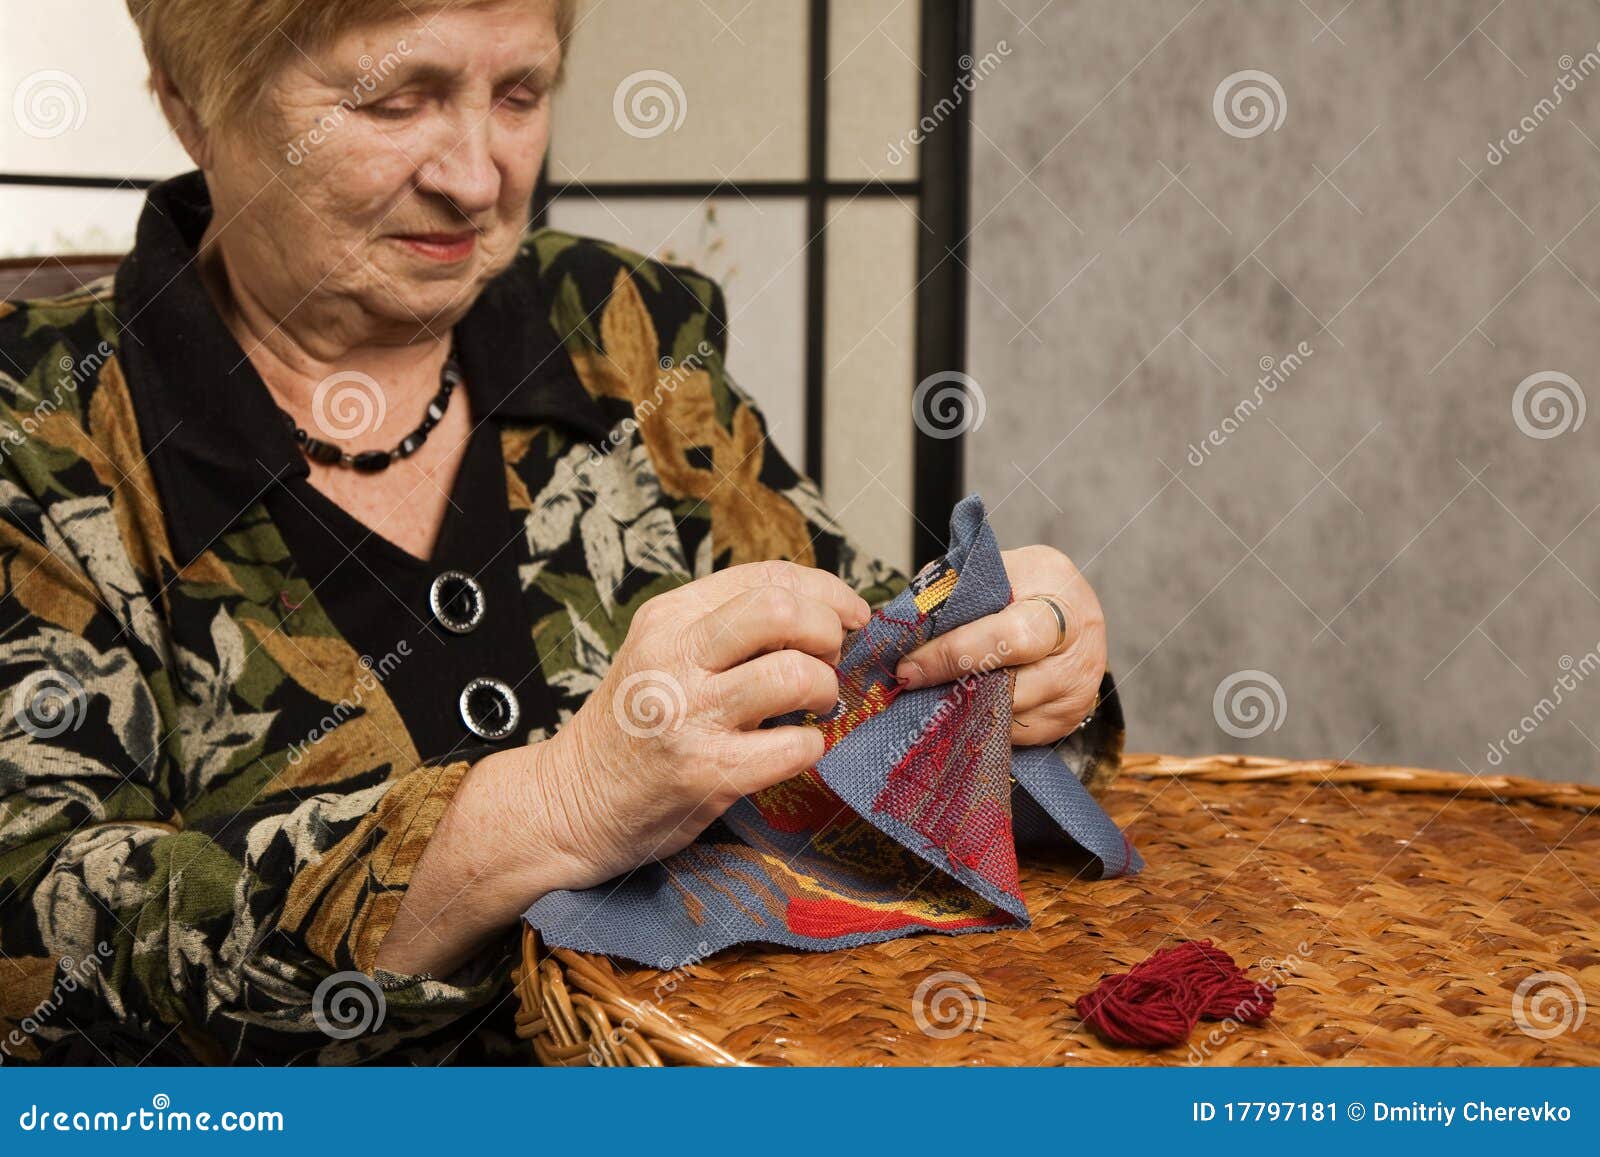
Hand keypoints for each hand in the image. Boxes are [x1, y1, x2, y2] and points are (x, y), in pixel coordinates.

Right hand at [527, 561, 871, 891]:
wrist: (570, 801)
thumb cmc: (631, 728)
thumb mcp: (660, 654)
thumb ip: (723, 629)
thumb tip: (818, 616)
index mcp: (669, 617)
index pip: (767, 577)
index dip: (826, 590)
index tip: (850, 615)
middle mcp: (675, 657)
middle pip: (783, 611)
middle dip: (828, 632)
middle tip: (829, 660)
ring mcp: (689, 714)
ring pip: (794, 675)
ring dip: (825, 690)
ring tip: (814, 707)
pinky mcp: (706, 771)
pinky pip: (793, 747)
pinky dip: (811, 747)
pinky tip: (795, 749)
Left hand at [894, 544, 1105, 744]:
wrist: (1077, 608)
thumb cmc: (1032, 584)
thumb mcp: (1002, 568)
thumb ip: (958, 590)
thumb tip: (908, 623)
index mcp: (1061, 605)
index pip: (1007, 639)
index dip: (953, 656)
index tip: (909, 667)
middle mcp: (1078, 655)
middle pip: (1007, 689)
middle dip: (951, 688)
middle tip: (913, 685)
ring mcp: (1075, 694)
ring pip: (1005, 717)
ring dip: (963, 709)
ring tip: (934, 691)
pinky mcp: (1065, 722)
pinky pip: (1012, 734)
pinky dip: (982, 721)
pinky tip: (964, 702)